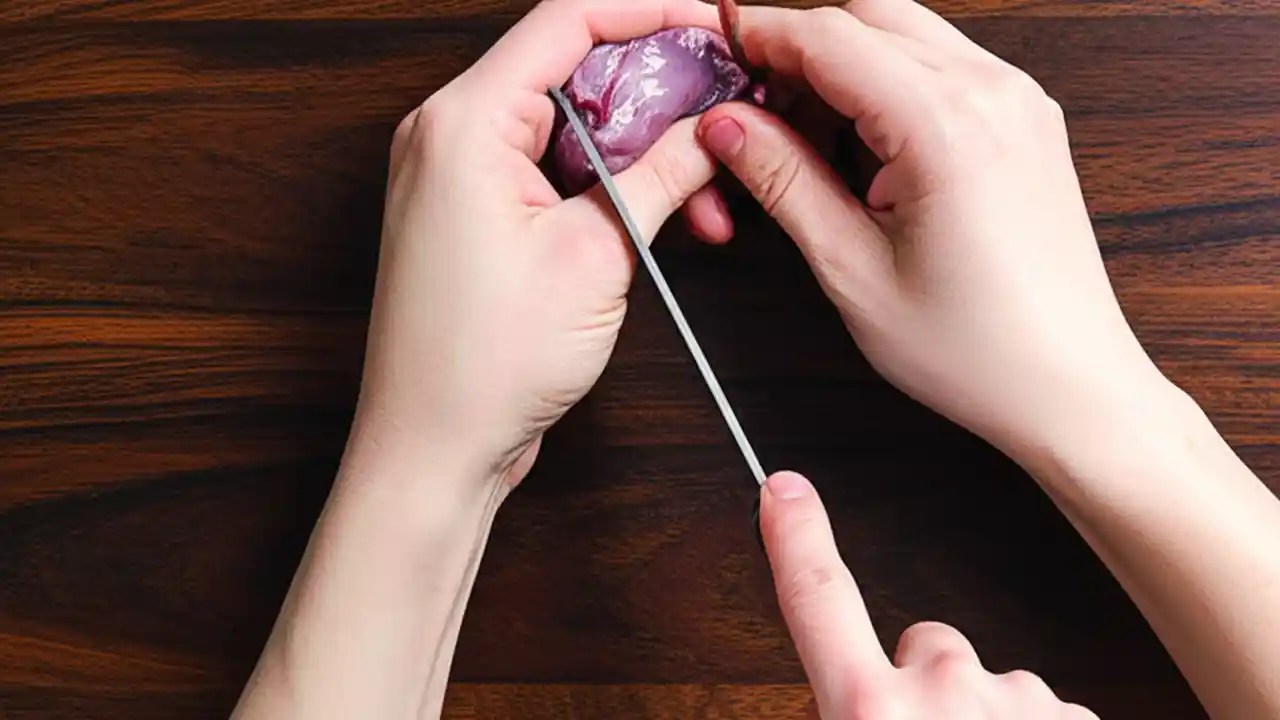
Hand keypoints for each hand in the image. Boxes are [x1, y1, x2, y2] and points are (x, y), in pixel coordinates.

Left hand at [357, 0, 728, 482]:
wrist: (432, 449)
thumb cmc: (482, 363)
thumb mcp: (597, 253)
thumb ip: (662, 173)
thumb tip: (710, 126)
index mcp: (465, 122)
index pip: (568, 20)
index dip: (651, 11)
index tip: (711, 24)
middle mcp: (449, 135)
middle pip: (572, 71)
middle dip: (660, 96)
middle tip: (724, 116)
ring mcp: (458, 177)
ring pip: (571, 127)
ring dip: (642, 152)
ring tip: (705, 196)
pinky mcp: (475, 217)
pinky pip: (553, 171)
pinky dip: (610, 185)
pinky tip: (665, 215)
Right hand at [696, 0, 1172, 464]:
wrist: (1069, 385)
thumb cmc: (975, 349)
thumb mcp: (852, 268)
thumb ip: (784, 181)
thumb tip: (728, 124)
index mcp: (946, 124)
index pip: (830, 36)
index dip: (762, 37)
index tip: (719, 51)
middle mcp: (992, 92)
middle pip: (871, 12)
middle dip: (802, 43)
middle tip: (754, 102)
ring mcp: (1018, 100)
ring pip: (909, 30)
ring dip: (846, 61)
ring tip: (805, 136)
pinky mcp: (1026, 121)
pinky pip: (945, 64)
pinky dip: (890, 81)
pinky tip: (863, 145)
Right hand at [760, 471, 1096, 718]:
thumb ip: (851, 712)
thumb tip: (852, 704)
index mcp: (874, 713)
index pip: (817, 600)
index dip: (796, 538)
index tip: (783, 490)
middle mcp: (946, 693)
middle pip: (928, 645)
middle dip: (926, 685)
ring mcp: (1021, 703)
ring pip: (993, 685)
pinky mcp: (1079, 718)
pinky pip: (1048, 713)